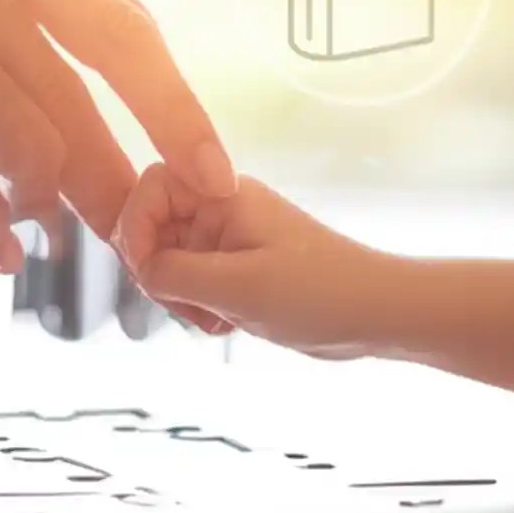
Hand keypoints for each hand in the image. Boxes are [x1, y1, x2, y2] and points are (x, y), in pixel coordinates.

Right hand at [0, 0, 233, 271]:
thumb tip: (76, 154)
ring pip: (23, 125)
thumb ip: (10, 48)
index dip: (176, 112)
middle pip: (80, 94)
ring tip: (50, 241)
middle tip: (139, 247)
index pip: (123, 32)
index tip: (214, 176)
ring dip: (52, 201)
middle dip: (118, 184)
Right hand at [114, 164, 396, 355]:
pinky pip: (195, 283)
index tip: (146, 270)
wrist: (377, 316)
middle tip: (185, 305)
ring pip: (171, 262)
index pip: (152, 187)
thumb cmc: (319, 293)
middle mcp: (223, 210)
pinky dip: (200, 307)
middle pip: (155, 228)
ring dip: (181, 296)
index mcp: (224, 196)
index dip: (136, 225)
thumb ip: (174, 273)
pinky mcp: (239, 270)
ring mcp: (231, 241)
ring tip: (214, 320)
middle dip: (159, 271)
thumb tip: (141, 269)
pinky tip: (226, 325)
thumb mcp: (236, 286)